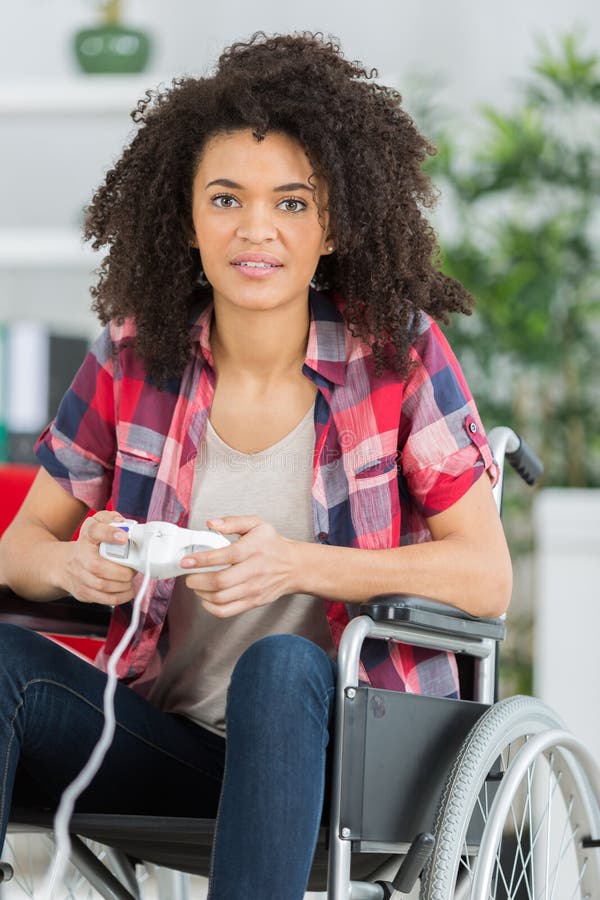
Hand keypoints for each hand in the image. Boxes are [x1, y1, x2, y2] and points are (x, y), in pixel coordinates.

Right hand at [63, 511, 136, 605]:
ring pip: (103, 585)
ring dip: (124, 584)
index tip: (124, 537)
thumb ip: (111, 519)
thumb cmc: (89, 544)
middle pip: (99, 566)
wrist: (66, 565)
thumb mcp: (97, 524)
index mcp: (87, 536)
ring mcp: (80, 576)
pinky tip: (127, 590)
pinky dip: (122, 596)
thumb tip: (124, 523)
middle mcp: (80, 556)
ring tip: (130, 578)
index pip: (95, 531)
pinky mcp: (84, 592)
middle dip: (123, 570)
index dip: (109, 534)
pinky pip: (105, 599)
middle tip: (133, 568)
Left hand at [181, 516, 297, 617]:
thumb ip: (232, 521)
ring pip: (221, 598)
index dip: (200, 560)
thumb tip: (211, 524)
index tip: (186, 561)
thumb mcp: (256, 524)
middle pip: (219, 582)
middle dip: (197, 580)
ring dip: (202, 593)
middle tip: (189, 576)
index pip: (223, 556)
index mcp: (252, 549)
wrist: (294, 567)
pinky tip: (206, 598)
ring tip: (196, 585)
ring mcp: (253, 589)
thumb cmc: (272, 545)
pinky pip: (227, 611)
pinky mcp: (253, 602)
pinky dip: (211, 607)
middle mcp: (254, 570)